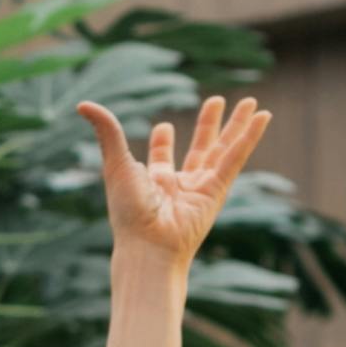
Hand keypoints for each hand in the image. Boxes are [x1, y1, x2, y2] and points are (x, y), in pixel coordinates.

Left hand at [77, 93, 269, 263]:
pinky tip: (262, 118)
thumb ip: (107, 131)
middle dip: (209, 126)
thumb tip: (83, 103)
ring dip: (237, 126)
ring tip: (252, 103)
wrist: (148, 245)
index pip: (162, 159)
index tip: (164, 127)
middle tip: (216, 101)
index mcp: (153, 182)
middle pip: (200, 149)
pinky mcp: (218, 191)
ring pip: (223, 151)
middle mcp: (179, 185)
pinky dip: (249, 138)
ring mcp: (201, 188)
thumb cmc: (128, 212)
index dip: (163, 142)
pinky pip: (235, 159)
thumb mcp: (116, 163)